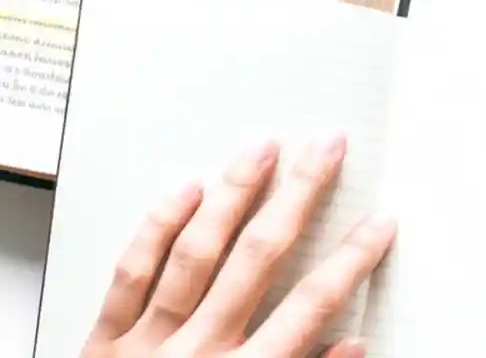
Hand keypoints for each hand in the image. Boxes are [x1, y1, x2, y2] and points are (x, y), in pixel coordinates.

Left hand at [83, 134, 394, 357]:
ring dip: (235, 193)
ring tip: (263, 148)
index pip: (312, 306)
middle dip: (300, 195)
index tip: (381, 223)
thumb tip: (354, 346)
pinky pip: (132, 272)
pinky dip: (158, 227)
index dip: (352, 260)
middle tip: (327, 148)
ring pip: (198, 250)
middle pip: (260, 257)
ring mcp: (149, 341)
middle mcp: (200, 352)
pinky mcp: (105, 339)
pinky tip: (186, 189)